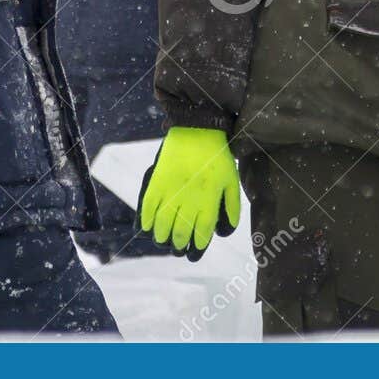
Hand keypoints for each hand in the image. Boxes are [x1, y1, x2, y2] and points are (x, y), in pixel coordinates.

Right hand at [137, 126, 239, 260]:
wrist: (198, 130)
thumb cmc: (218, 156)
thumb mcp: (232, 180)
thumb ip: (232, 205)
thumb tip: (227, 230)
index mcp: (209, 199)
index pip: (203, 231)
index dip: (199, 244)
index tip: (196, 249)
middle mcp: (189, 199)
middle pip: (181, 232)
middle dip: (179, 244)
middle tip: (178, 248)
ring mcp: (171, 190)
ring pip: (163, 223)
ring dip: (162, 236)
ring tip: (163, 239)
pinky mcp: (157, 181)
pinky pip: (148, 206)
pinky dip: (146, 219)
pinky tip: (146, 227)